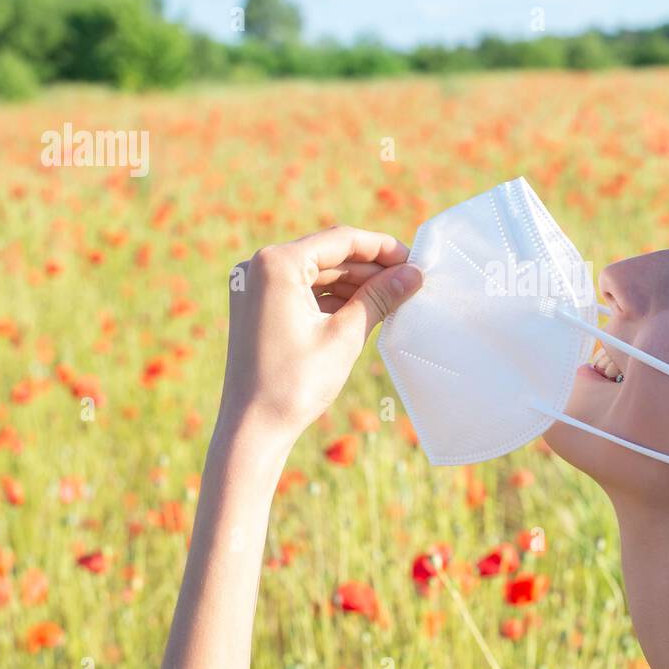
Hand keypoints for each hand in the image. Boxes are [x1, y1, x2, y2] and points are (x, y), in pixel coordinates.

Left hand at [216, 225, 421, 447]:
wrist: (253, 428)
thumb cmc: (295, 383)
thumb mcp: (346, 335)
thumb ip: (380, 297)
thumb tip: (413, 274)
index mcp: (276, 264)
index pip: (341, 240)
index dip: (383, 248)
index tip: (414, 260)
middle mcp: (259, 266)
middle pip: (329, 255)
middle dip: (370, 268)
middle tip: (410, 281)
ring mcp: (255, 286)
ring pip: (317, 273)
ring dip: (355, 284)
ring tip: (393, 298)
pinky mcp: (257, 306)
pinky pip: (302, 291)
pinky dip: (333, 298)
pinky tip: (365, 309)